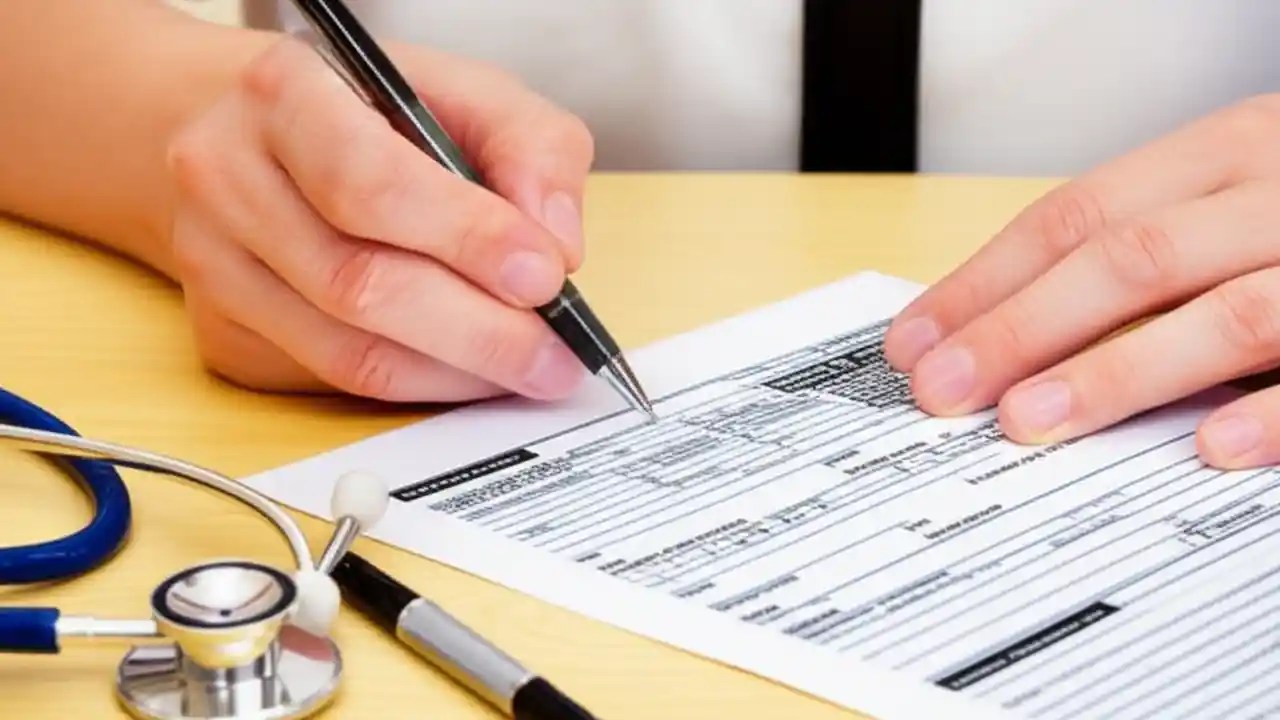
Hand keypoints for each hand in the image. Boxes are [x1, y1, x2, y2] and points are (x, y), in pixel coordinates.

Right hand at [164, 36, 592, 402]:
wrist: (249, 134)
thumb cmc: (369, 111)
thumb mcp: (465, 91)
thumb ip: (530, 149)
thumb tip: (556, 245)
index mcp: (283, 92)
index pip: (370, 183)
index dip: (466, 239)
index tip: (546, 276)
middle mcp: (226, 178)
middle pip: (357, 284)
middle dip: (479, 331)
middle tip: (557, 354)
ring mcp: (212, 265)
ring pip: (346, 353)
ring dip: (456, 373)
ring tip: (530, 369)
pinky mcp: (225, 334)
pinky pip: (334, 381)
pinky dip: (420, 385)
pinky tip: (469, 370)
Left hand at [882, 95, 1279, 468]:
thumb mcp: (1234, 195)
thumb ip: (1143, 248)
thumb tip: (1002, 326)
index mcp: (1227, 150)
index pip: (1075, 215)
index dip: (987, 281)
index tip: (917, 342)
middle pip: (1129, 257)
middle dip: (1022, 327)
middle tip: (945, 391)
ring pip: (1228, 311)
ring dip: (1121, 372)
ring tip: (1032, 421)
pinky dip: (1279, 410)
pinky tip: (1210, 448)